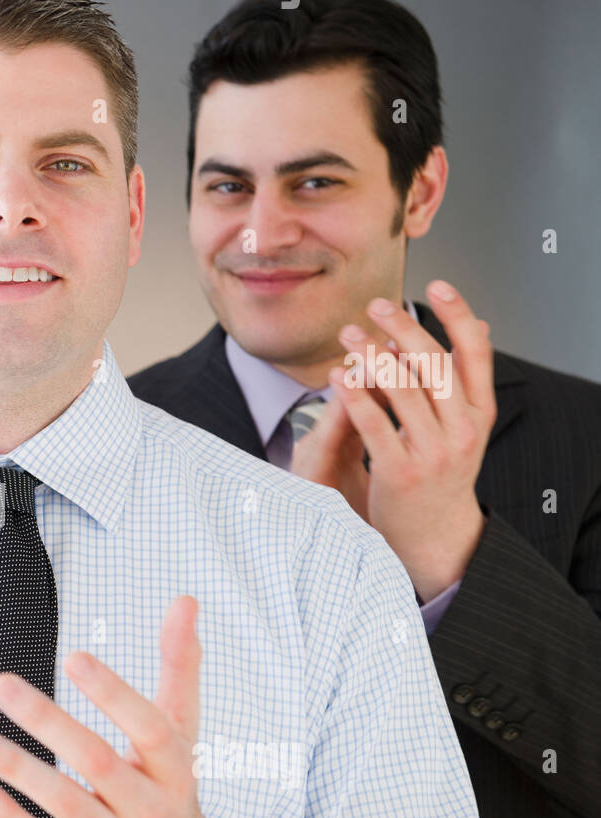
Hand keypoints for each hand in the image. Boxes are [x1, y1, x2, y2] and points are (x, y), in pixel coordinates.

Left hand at [0, 595, 231, 817]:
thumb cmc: (168, 790)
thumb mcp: (180, 733)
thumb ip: (178, 666)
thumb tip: (184, 601)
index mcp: (175, 769)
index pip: (149, 727)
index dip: (113, 693)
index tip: (73, 657)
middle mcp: (149, 809)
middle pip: (96, 762)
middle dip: (46, 722)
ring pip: (62, 802)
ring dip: (14, 767)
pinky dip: (6, 817)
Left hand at [296, 281, 494, 601]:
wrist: (436, 533)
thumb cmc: (444, 471)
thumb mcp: (467, 424)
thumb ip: (465, 379)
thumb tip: (478, 325)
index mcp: (479, 413)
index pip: (474, 353)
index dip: (458, 314)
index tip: (436, 284)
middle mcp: (462, 430)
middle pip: (433, 365)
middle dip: (404, 328)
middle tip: (376, 305)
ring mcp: (433, 452)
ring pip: (402, 390)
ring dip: (372, 356)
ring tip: (348, 335)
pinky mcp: (401, 472)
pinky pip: (374, 426)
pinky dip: (355, 397)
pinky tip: (338, 376)